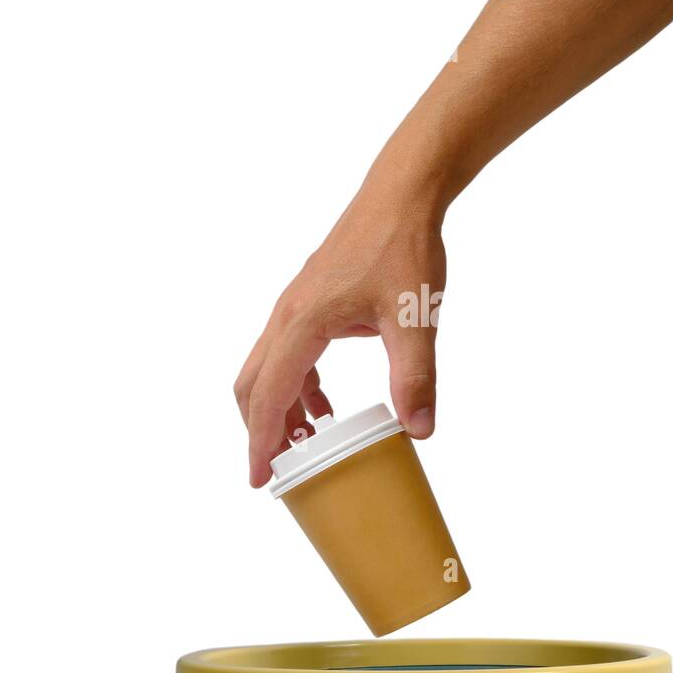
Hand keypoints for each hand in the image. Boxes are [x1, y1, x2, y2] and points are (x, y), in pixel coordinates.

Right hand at [235, 165, 447, 486]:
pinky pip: (290, 352)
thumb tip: (420, 430)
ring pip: (268, 368)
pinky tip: (324, 404)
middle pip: (253, 383)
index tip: (258, 477)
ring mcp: (296, 305)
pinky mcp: (312, 300)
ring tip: (304, 444)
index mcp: (303, 322)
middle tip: (277, 469)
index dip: (261, 440)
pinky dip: (298, 385)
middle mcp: (288, 314)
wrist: (403, 195)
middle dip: (260, 429)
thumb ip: (416, 377)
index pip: (269, 394)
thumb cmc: (403, 247)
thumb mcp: (414, 319)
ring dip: (280, 408)